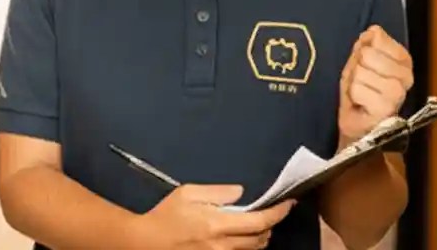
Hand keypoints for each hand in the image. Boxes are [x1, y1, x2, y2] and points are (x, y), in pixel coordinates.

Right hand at [126, 184, 295, 249]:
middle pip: (261, 239)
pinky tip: (241, 236)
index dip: (278, 213)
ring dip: (261, 236)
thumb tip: (241, 192)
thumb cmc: (166, 215)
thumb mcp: (188, 193)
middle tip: (271, 211)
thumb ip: (217, 192)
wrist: (147, 243)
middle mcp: (223, 244)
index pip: (259, 221)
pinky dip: (247, 245)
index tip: (289, 204)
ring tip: (258, 223)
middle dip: (271, 225)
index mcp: (218, 224)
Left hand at [338, 25, 413, 144]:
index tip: (366, 66)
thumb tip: (373, 31)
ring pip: (361, 72)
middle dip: (356, 68)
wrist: (358, 125)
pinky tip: (361, 103)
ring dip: (353, 83)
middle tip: (360, 82)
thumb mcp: (360, 62)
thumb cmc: (360, 94)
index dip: (362, 50)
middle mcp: (406, 76)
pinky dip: (353, 95)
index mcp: (403, 61)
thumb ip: (366, 44)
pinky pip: (358, 88)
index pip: (377, 38)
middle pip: (367, 54)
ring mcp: (398, 92)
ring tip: (361, 94)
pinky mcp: (387, 107)